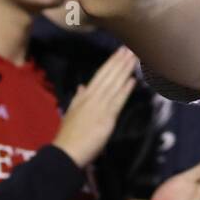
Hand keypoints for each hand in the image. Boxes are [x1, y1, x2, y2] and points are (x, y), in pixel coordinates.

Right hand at [52, 46, 137, 168]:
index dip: (111, 63)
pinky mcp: (106, 118)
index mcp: (84, 97)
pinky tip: (133, 80)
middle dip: (119, 62)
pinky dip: (125, 90)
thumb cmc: (69, 135)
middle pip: (108, 76)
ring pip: (114, 85)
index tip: (120, 52)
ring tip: (134, 58)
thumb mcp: (72, 112)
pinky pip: (117, 101)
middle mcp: (92, 98)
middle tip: (130, 48)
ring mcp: (99, 107)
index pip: (100, 75)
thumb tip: (82, 87)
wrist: (65, 152)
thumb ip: (78, 98)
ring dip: (124, 71)